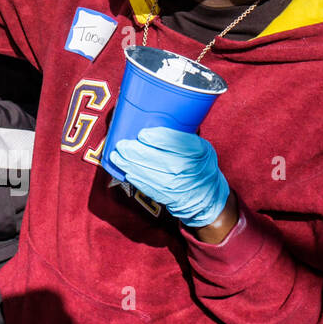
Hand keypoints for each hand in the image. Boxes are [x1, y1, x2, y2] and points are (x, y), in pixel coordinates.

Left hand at [109, 127, 229, 228]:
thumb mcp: (200, 148)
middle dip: (133, 150)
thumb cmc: (201, 166)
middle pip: (154, 158)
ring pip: (145, 172)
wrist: (206, 197)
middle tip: (121, 144)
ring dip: (127, 163)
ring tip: (116, 156)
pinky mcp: (164, 195)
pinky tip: (125, 170)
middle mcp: (184, 169)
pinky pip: (145, 185)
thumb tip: (152, 127)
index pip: (173, 143)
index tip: (142, 134)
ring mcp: (173, 184)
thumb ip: (181, 138)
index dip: (155, 138)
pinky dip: (133, 177)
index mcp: (195, 153)